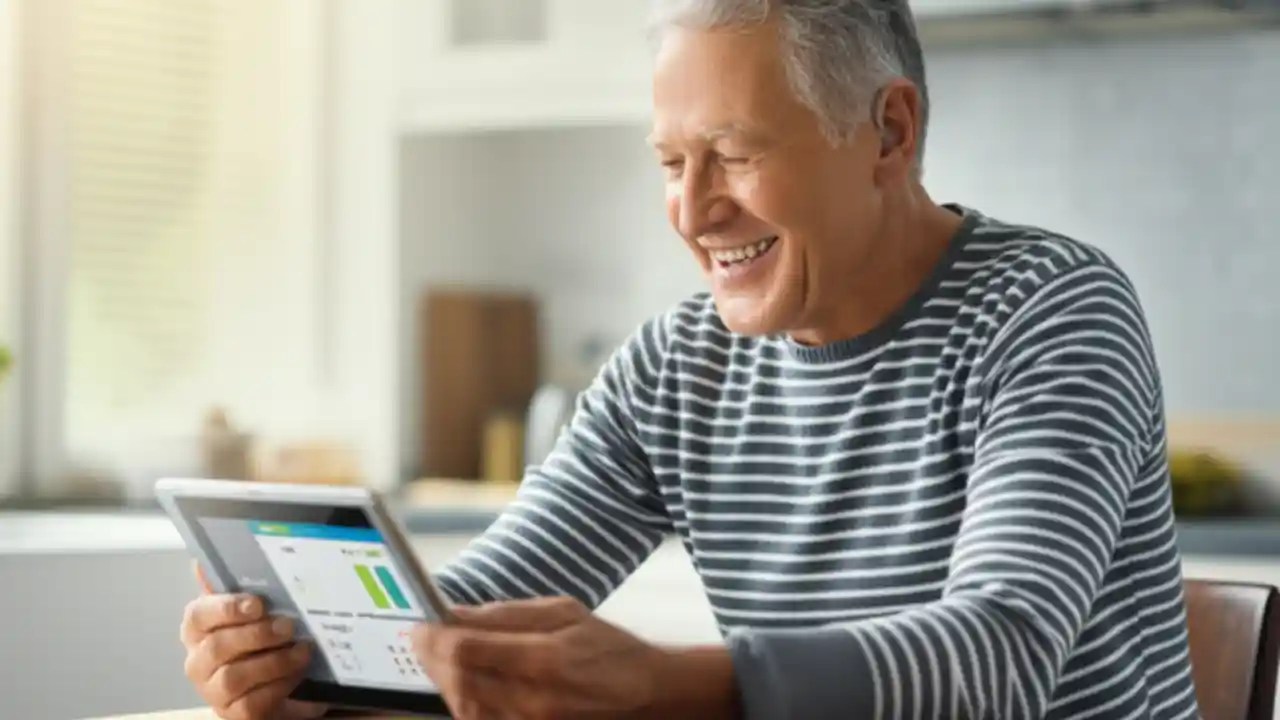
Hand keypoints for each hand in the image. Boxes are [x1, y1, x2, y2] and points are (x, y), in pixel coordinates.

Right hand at [180, 562, 328, 719]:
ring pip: (234, 677)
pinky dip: (279, 686)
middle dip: (257, 634)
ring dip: (273, 662)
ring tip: (302, 650)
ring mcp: (214, 691)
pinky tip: (298, 674)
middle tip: (289, 625)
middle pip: (217, 647)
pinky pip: (252, 703)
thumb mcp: (253, 612)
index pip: (197, 616)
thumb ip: (234, 588)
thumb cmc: (260, 641)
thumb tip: (200, 563)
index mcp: (199, 630)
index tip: (257, 603)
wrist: (277, 685)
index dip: (225, 608)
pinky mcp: (235, 714)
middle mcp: (199, 662)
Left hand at [412, 597, 738, 719]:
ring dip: (446, 683)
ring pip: (464, 709)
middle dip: (433, 659)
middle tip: (423, 641)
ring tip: (444, 661)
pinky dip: (465, 706)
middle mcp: (534, 701)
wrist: (648, 697)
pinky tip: (466, 687)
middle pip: (457, 683)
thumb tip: (455, 612)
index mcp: (544, 659)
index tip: (420, 625)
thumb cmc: (608, 650)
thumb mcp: (563, 613)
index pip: (465, 650)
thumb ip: (506, 614)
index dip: (433, 638)